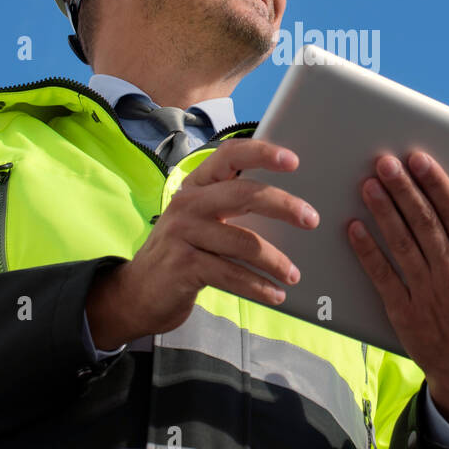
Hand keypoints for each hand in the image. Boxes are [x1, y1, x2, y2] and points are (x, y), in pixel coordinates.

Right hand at [86, 139, 316, 348]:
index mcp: (196, 186)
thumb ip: (232, 206)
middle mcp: (188, 204)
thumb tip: (289, 205)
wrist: (136, 294)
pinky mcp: (183, 266)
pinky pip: (232, 274)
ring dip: (276, 261)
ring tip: (294, 274)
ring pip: (244, 242)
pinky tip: (276, 294)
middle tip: (311, 218)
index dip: (261, 153)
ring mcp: (183, 234)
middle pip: (244, 194)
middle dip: (283, 205)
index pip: (229, 156)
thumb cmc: (181, 253)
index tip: (293, 160)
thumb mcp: (200, 221)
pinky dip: (259, 286)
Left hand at [347, 151, 448, 434]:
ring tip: (368, 184)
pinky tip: (354, 228)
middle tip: (385, 162)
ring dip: (382, 210)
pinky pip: (382, 275)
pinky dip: (367, 250)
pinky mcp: (405, 312)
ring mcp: (427, 293)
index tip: (419, 159)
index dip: (435, 182)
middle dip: (402, 187)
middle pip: (423, 220)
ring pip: (400, 241)